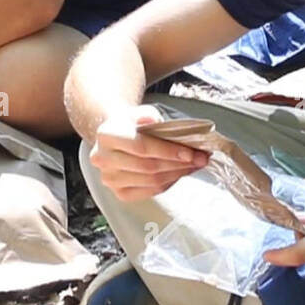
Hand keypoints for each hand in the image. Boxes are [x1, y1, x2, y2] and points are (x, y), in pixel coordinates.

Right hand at [89, 105, 208, 201]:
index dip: (168, 151)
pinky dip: (169, 183)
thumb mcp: (139, 112)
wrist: (116, 139)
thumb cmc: (131, 125)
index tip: (191, 153)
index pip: (141, 147)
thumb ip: (148, 115)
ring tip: (195, 165)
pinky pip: (150, 191)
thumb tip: (155, 122)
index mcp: (106, 135)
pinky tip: (180, 173)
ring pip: (151, 181)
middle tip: (201, 159)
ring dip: (178, 174)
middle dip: (179, 164)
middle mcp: (103, 159)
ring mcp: (109, 179)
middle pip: (149, 167)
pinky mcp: (119, 193)